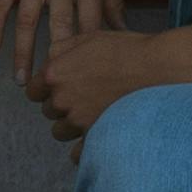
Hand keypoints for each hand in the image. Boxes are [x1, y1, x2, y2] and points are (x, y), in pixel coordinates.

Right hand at [0, 0, 121, 88]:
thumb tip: (123, 30)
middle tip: (53, 92)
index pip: (90, 27)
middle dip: (56, 64)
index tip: (88, 81)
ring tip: (21, 81)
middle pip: (59, 31)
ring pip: (27, 22)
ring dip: (23, 53)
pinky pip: (1, 1)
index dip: (89, 57)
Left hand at [34, 23, 159, 146]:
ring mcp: (79, 122)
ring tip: (93, 113)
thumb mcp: (87, 38)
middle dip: (61, 105)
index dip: (45, 89)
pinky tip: (95, 137)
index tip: (59, 88)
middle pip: (48, 112)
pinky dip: (84, 148)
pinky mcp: (96, 137)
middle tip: (84, 96)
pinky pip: (77, 153)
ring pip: (60, 132)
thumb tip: (48, 60)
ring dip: (71, 125)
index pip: (32, 91)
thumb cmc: (126, 50)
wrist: (159, 69)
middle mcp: (61, 100)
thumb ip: (60, 49)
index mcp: (54, 75)